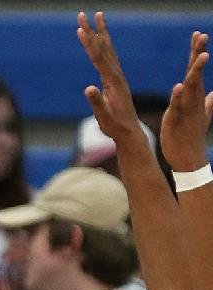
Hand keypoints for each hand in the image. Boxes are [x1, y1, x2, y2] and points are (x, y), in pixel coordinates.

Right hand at [77, 11, 152, 145]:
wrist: (130, 133)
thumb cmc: (115, 128)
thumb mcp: (104, 118)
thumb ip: (97, 103)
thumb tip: (88, 88)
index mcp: (112, 81)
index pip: (98, 57)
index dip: (88, 43)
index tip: (80, 28)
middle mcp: (116, 74)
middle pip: (102, 47)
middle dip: (91, 31)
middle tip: (82, 14)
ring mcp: (117, 76)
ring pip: (107, 49)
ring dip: (100, 32)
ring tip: (96, 16)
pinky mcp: (116, 80)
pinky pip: (109, 58)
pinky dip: (104, 46)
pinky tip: (101, 41)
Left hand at [162, 30, 212, 171]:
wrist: (188, 159)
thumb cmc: (191, 137)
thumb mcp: (199, 116)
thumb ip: (207, 103)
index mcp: (194, 97)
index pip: (195, 70)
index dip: (196, 52)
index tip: (198, 34)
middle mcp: (193, 100)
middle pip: (196, 73)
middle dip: (198, 54)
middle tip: (201, 35)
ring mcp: (187, 110)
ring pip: (191, 87)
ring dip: (195, 72)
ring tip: (200, 56)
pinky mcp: (178, 121)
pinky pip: (179, 107)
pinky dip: (178, 96)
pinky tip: (178, 86)